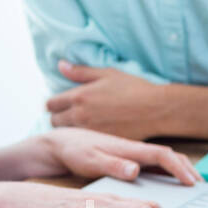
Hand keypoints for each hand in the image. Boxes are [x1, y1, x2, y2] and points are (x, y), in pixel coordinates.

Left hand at [32, 128, 199, 184]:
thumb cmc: (74, 150)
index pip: (162, 154)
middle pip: (168, 156)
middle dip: (186, 168)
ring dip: (179, 170)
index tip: (192, 181)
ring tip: (193, 184)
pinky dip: (167, 172)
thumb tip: (135, 169)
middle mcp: (133, 150)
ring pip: (162, 160)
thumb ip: (112, 164)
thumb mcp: (90, 159)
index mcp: (128, 148)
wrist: (61, 142)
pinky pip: (153, 164)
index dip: (179, 168)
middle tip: (201, 185)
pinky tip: (170, 182)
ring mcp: (131, 154)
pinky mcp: (126, 160)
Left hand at [45, 62, 165, 139]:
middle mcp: (80, 116)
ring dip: (71, 129)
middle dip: (59, 118)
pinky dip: (85, 138)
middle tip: (71, 115)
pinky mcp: (101, 143)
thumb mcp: (106, 74)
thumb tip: (60, 65)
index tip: (62, 104)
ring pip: (67, 134)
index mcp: (79, 97)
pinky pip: (84, 142)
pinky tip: (95, 132)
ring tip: (83, 124)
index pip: (50, 105)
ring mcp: (90, 131)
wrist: (157, 109)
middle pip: (54, 122)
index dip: (54, 104)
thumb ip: (80, 72)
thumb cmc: (133, 88)